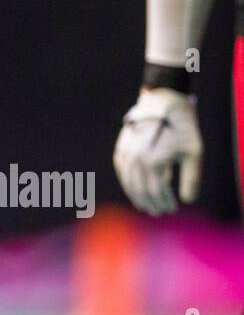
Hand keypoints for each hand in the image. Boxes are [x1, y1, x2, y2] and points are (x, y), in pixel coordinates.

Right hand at [113, 86, 201, 214]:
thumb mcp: (194, 152)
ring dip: (137, 198)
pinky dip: (128, 185)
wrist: (161, 103)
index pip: (157, 193)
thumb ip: (191, 179)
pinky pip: (122, 174)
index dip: (165, 203)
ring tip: (146, 205)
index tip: (173, 208)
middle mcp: (136, 163)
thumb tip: (187, 201)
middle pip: (141, 192)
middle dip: (151, 204)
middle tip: (159, 211)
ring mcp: (126, 157)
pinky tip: (135, 190)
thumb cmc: (181, 127)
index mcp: (154, 164)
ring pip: (129, 185)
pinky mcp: (120, 152)